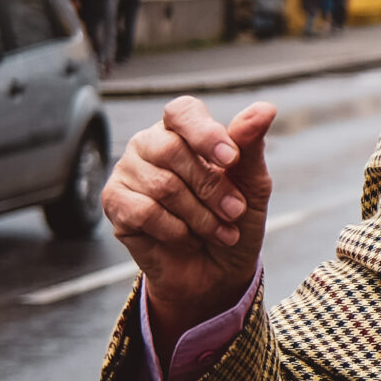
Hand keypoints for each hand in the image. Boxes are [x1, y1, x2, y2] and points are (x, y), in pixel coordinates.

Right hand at [105, 96, 275, 348]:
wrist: (216, 271)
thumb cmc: (234, 220)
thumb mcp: (252, 185)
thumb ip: (250, 147)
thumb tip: (265, 108)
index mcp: (183, 130)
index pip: (182, 111)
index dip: (205, 133)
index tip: (231, 159)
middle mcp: (150, 144)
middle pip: (171, 149)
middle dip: (212, 188)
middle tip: (235, 212)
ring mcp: (128, 171)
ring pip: (161, 185)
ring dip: (200, 215)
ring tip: (219, 231)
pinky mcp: (114, 202)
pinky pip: (144, 211)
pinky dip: (175, 230)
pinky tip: (186, 239)